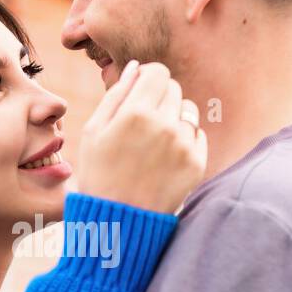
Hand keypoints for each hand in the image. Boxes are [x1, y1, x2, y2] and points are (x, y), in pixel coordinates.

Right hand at [78, 60, 207, 214]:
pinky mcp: (197, 163)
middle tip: (143, 125)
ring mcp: (184, 145)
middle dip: (160, 99)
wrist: (119, 223)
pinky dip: (185, 142)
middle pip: (174, 89)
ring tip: (155, 144)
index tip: (141, 93)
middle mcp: (165, 125)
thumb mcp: (94, 132)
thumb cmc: (100, 174)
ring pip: (189, 111)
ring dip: (175, 119)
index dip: (149, 79)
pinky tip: (166, 159)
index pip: (158, 72)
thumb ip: (116, 95)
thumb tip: (136, 67)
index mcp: (136, 113)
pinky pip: (198, 135)